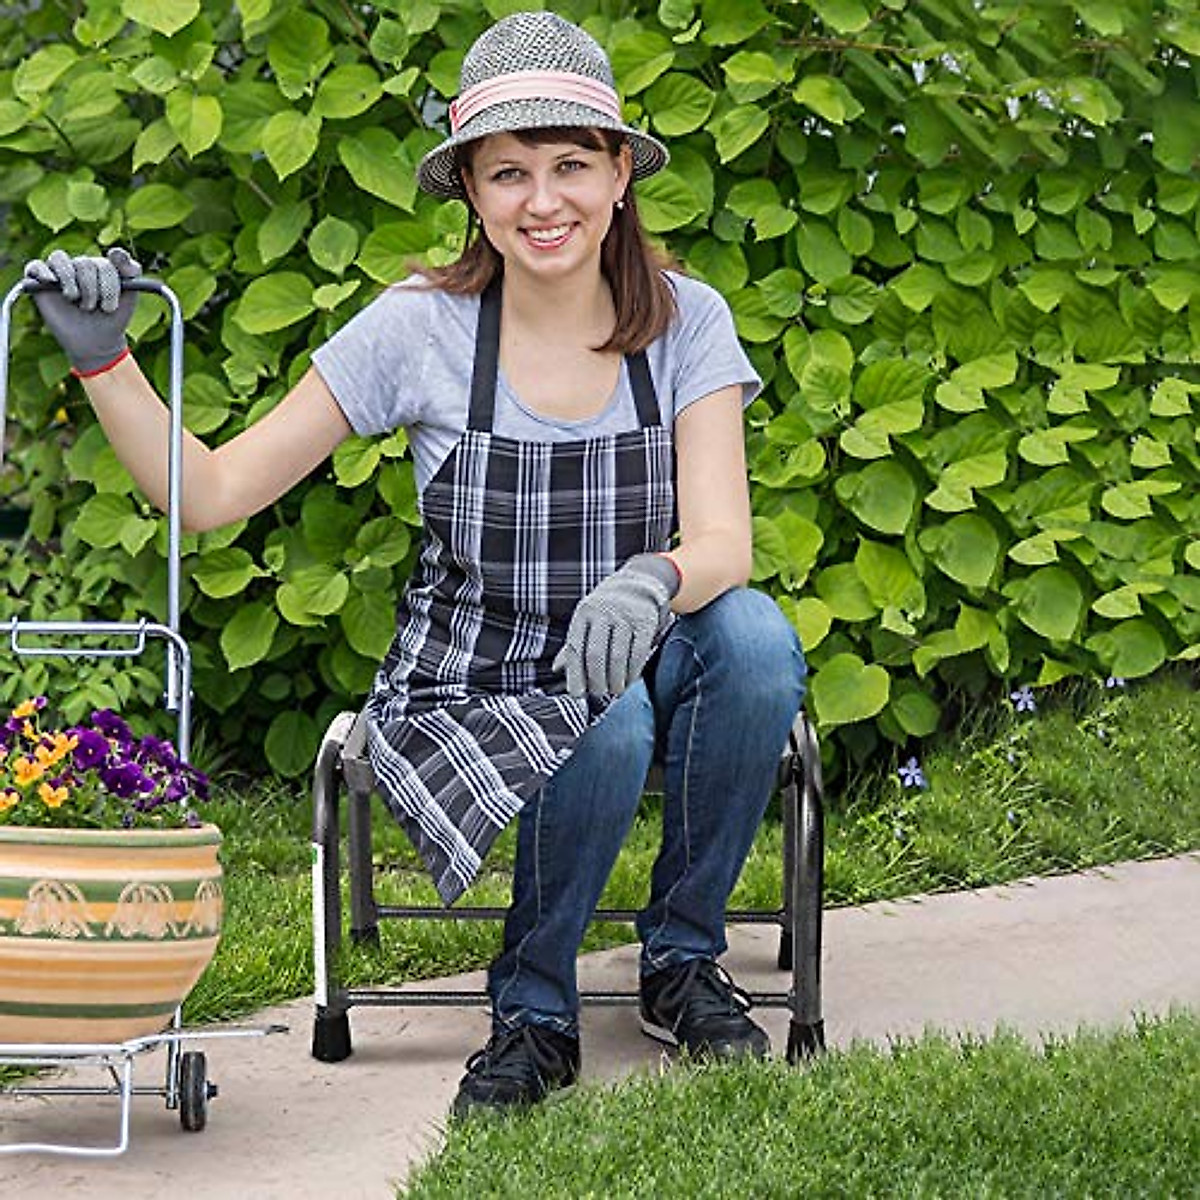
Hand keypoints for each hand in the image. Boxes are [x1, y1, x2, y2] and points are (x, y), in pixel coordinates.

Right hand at [24, 247, 140, 375]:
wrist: (97, 342)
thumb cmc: (113, 318)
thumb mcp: (129, 297)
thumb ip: (130, 272)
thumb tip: (116, 250)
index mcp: (100, 267)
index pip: (105, 261)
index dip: (110, 275)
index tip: (117, 283)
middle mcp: (79, 267)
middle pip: (84, 263)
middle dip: (95, 289)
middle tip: (101, 308)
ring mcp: (60, 274)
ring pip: (59, 258)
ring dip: (71, 281)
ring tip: (79, 302)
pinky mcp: (40, 284)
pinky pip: (35, 266)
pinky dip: (42, 271)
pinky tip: (51, 281)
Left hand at [552, 554, 679, 697]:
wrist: (639, 584)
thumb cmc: (607, 609)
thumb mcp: (586, 620)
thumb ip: (573, 644)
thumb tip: (556, 669)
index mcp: (584, 613)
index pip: (576, 648)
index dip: (575, 674)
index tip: (577, 693)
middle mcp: (603, 612)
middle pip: (596, 655)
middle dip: (596, 680)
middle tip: (598, 693)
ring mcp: (625, 616)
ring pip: (617, 657)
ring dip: (615, 680)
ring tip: (614, 690)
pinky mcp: (645, 622)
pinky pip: (638, 654)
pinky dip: (632, 672)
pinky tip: (629, 681)